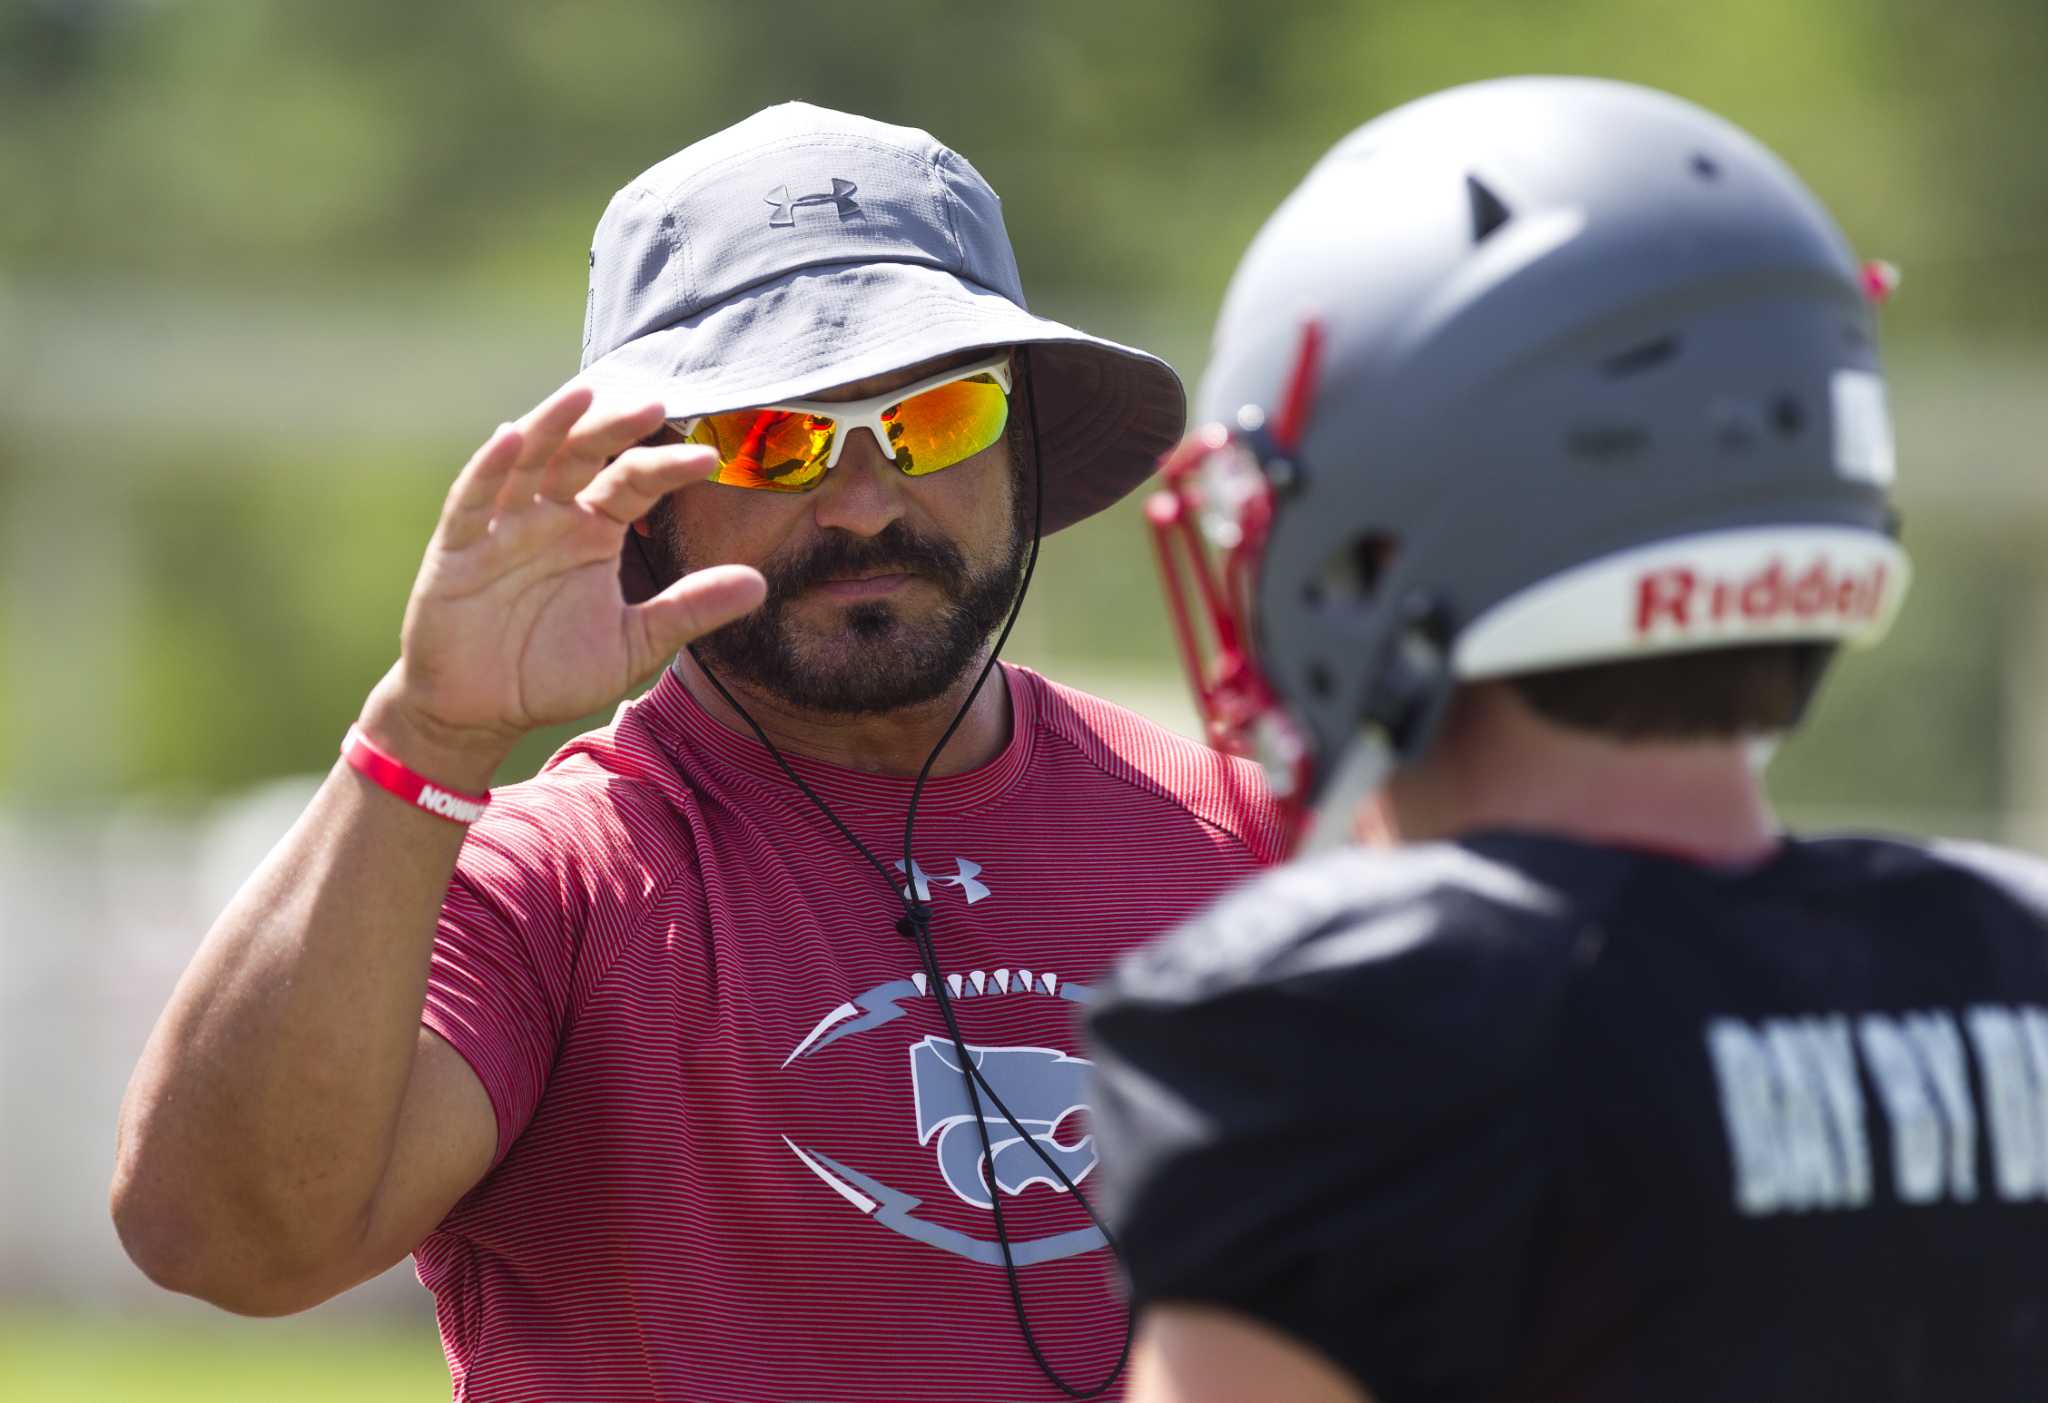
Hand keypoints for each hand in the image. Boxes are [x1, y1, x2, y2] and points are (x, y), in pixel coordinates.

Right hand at [363, 384, 765, 780]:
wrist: (482, 711)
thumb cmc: (552, 672)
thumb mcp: (634, 643)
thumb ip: (690, 610)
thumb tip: (761, 583)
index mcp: (594, 529)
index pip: (635, 482)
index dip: (667, 466)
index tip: (709, 458)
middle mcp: (551, 515)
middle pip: (583, 454)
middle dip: (614, 426)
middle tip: (655, 403)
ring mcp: (502, 525)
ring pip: (527, 460)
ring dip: (552, 425)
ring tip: (584, 394)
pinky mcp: (458, 547)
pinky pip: (472, 498)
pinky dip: (489, 466)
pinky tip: (509, 435)